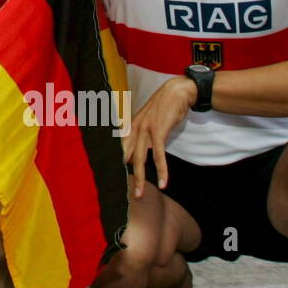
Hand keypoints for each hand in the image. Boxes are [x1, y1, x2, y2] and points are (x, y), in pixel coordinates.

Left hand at [121, 76, 196, 198]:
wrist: (176, 92)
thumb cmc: (163, 108)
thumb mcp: (148, 122)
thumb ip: (141, 137)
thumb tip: (136, 154)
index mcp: (129, 127)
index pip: (118, 149)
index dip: (114, 165)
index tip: (110, 180)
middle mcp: (133, 129)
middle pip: (125, 157)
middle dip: (123, 176)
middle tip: (121, 193)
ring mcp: (145, 130)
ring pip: (140, 159)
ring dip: (141, 179)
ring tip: (140, 195)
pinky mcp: (158, 131)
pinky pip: (158, 155)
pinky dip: (162, 170)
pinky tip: (163, 182)